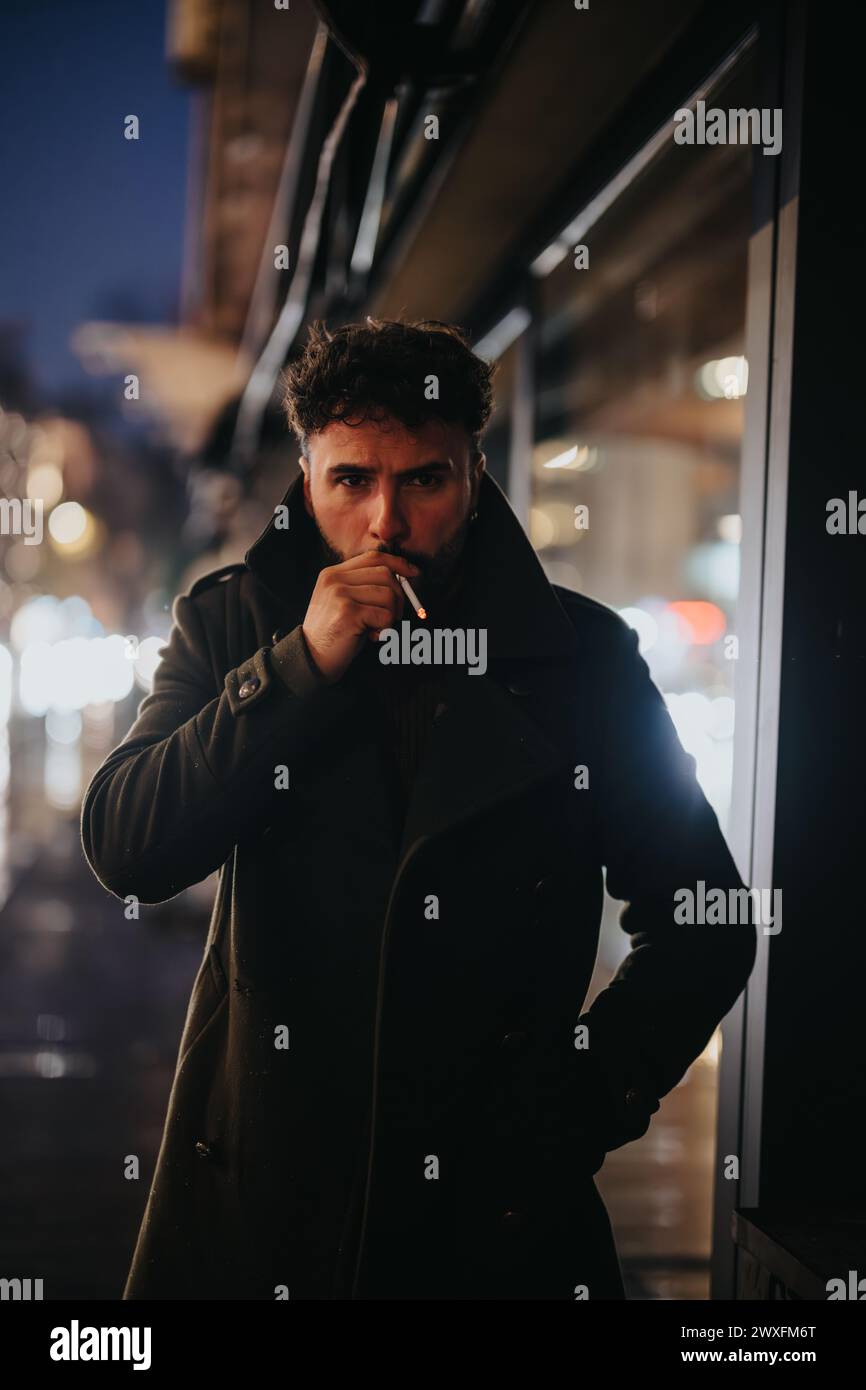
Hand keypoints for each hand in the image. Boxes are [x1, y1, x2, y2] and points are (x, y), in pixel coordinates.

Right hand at [301, 550, 421, 683]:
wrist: (312, 658)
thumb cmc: (336, 632)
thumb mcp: (345, 601)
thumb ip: (365, 586)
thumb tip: (406, 574)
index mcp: (333, 573)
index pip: (373, 557)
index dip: (397, 563)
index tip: (413, 573)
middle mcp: (335, 580)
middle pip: (385, 574)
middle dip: (398, 596)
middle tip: (392, 617)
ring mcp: (340, 594)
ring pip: (388, 595)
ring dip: (391, 616)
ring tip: (377, 629)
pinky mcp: (348, 612)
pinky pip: (385, 616)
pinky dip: (386, 629)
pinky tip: (372, 637)